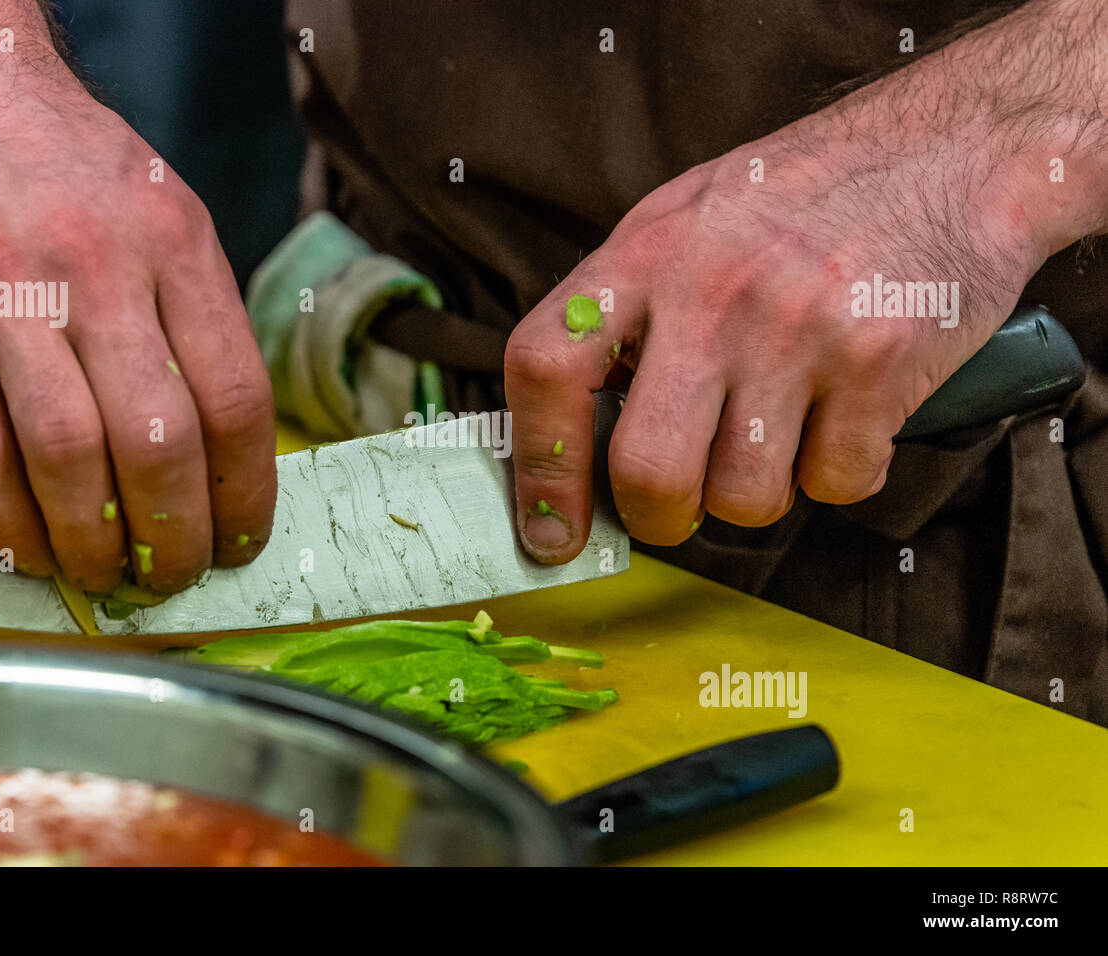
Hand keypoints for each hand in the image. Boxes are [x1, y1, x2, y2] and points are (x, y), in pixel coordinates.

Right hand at [0, 1, 275, 591]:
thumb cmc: (65, 161)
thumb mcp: (162, 211)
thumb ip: (194, 315)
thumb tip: (224, 442)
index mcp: (178, 245)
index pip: (237, 398)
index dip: (248, 491)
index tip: (245, 540)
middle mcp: (101, 269)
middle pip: (160, 441)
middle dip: (177, 534)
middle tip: (175, 576)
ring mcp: (7, 292)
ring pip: (69, 456)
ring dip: (93, 539)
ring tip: (106, 574)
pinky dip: (7, 515)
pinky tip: (29, 547)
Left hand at [504, 3, 1105, 561]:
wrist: (957, 146)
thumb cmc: (809, 194)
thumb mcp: (689, 220)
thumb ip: (628, 312)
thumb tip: (577, 430)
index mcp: (645, 252)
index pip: (546, 367)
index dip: (539, 468)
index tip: (547, 533)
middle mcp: (711, 291)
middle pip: (648, 469)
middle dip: (659, 518)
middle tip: (677, 509)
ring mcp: (796, 328)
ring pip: (745, 497)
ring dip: (757, 493)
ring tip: (780, 432)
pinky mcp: (878, 362)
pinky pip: (837, 482)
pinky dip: (842, 471)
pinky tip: (848, 415)